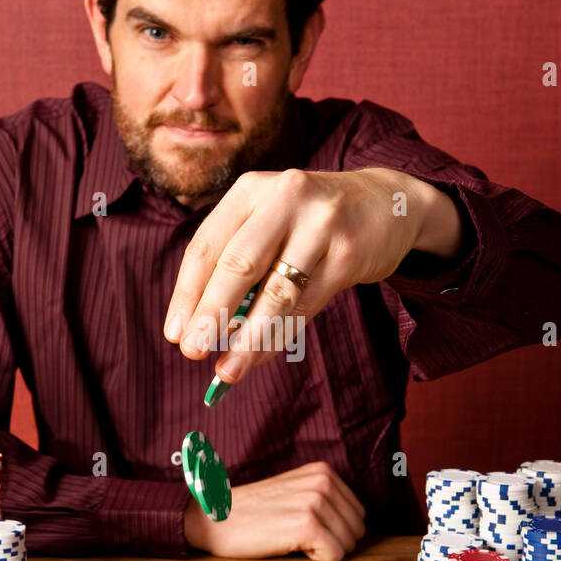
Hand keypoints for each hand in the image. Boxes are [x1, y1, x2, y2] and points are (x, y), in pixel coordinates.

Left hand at [164, 166, 459, 385]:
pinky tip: (260, 357)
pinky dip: (280, 337)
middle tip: (192, 351)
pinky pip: (307, 306)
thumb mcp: (269, 219)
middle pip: (238, 264)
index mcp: (251, 190)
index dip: (187, 293)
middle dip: (211, 313)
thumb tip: (200, 324)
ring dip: (249, 338)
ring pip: (277, 292)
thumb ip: (237, 258)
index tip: (174, 333)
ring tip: (227, 371)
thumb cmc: (310, 221)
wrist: (387, 204)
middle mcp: (285, 199)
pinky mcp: (349, 254)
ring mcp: (321, 225)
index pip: (207, 245)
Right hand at [184, 461, 365, 560]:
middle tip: (295, 534)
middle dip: (332, 541)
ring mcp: (316, 501)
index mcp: (323, 471)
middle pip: (357, 530)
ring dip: (321, 550)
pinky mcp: (307, 524)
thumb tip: (359, 528)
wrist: (213, 519)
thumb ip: (326, 499)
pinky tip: (289, 546)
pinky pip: (335, 555)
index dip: (332, 530)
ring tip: (290, 537)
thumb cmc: (253, 513)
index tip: (300, 525)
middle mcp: (323, 481)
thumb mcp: (294, 492)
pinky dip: (315, 560)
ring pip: (348, 544)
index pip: (358, 514)